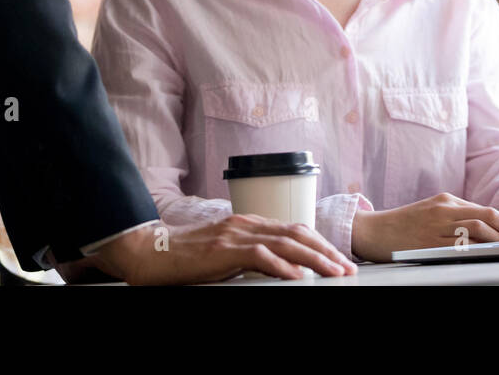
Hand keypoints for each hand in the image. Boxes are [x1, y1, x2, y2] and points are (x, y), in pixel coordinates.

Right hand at [54, 215, 358, 284]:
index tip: (338, 258)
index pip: (293, 229)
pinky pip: (260, 256)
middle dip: (326, 250)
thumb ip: (250, 254)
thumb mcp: (225, 253)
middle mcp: (246, 223)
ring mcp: (235, 234)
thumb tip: (278, 268)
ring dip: (314, 258)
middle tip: (347, 266)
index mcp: (248, 222)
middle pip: (297, 232)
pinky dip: (283, 266)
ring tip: (334, 271)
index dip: (319, 243)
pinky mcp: (224, 249)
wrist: (152, 252)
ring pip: (285, 242)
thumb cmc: (185, 257)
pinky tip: (298, 276)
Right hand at [351, 193, 498, 262]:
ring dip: (497, 241)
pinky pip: (460, 245)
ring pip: (477, 230)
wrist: (374, 230)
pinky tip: (484, 256)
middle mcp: (444, 210)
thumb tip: (484, 228)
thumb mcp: (430, 210)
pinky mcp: (429, 242)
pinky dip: (477, 249)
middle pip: (486, 217)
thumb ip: (454, 215)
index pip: (485, 210)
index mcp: (446, 200)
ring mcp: (437, 226)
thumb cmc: (404, 223)